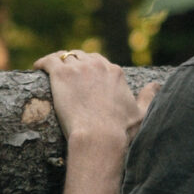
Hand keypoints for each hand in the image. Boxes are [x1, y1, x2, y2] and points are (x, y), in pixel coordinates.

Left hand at [34, 50, 158, 149]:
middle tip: (66, 73)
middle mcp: (98, 66)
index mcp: (115, 73)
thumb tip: (157, 85)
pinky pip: (48, 61)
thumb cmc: (121, 131)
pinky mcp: (61, 74)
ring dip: (59, 61)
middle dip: (75, 62)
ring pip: (65, 57)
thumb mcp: (142, 113)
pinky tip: (36, 67)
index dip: (92, 69)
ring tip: (50, 69)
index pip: (101, 63)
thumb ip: (149, 96)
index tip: (85, 78)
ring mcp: (78, 69)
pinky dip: (42, 63)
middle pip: (83, 57)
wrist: (99, 136)